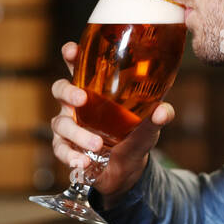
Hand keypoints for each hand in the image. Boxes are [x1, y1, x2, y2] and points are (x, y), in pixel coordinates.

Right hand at [50, 40, 174, 203]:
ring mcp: (69, 127)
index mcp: (94, 92)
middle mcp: (77, 106)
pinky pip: (61, 149)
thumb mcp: (147, 129)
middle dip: (68, 92)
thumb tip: (164, 110)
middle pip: (60, 89)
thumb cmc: (133, 139)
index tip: (72, 50)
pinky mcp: (66, 148)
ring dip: (78, 133)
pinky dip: (71, 156)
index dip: (71, 57)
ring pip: (62, 124)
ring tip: (97, 144)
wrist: (126, 172)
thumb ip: (155, 119)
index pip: (78, 68)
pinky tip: (84, 161)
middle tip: (82, 99)